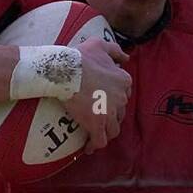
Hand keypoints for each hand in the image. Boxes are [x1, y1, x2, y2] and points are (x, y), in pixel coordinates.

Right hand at [66, 37, 131, 153]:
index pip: (125, 95)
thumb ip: (115, 50)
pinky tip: (88, 148)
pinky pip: (100, 141)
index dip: (115, 100)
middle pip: (120, 113)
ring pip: (113, 130)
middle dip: (111, 117)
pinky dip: (94, 145)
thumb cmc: (81, 57)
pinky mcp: (97, 124)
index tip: (105, 101)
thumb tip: (126, 58)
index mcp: (123, 80)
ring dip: (106, 132)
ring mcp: (110, 113)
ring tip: (96, 133)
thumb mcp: (100, 45)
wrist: (65, 70)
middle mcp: (121, 98)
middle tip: (99, 118)